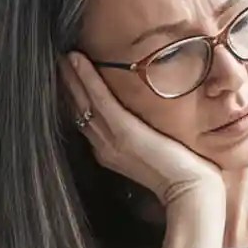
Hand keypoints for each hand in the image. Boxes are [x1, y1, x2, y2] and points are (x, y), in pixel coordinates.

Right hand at [62, 52, 223, 206]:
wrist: (190, 191)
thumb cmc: (181, 176)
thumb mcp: (155, 154)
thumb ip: (141, 140)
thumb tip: (142, 125)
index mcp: (110, 153)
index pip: (86, 122)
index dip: (75, 100)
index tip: (66, 81)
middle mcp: (105, 147)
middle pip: (78, 111)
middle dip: (66, 87)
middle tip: (56, 63)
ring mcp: (112, 139)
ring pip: (83, 103)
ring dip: (71, 78)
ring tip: (62, 57)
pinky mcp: (124, 131)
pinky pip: (101, 99)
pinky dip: (87, 78)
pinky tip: (77, 60)